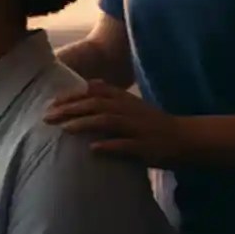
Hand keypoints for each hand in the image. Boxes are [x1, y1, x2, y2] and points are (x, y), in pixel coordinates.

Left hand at [44, 79, 188, 167]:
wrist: (186, 138)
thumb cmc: (154, 123)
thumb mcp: (132, 104)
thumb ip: (111, 96)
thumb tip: (88, 84)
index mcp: (125, 100)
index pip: (94, 91)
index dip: (72, 95)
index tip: (52, 102)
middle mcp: (129, 110)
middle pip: (96, 104)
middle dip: (70, 109)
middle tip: (48, 117)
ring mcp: (137, 128)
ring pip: (107, 121)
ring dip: (84, 124)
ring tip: (64, 129)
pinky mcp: (145, 147)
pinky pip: (125, 145)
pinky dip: (108, 146)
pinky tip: (92, 149)